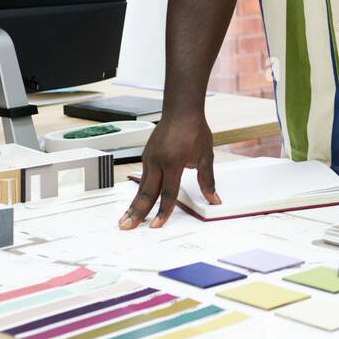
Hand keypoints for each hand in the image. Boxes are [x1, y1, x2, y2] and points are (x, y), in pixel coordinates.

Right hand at [119, 114, 218, 228]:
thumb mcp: (206, 156)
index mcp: (173, 162)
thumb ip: (207, 180)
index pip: (167, 193)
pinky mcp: (146, 156)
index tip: (156, 225)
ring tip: (125, 220)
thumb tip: (213, 199)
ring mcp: (149, 158)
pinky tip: (134, 202)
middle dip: (137, 213)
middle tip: (127, 227)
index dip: (163, 212)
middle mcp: (157, 161)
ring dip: (133, 204)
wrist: (181, 110)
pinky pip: (142, 177)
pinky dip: (138, 191)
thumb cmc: (194, 130)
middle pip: (146, 193)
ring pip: (141, 187)